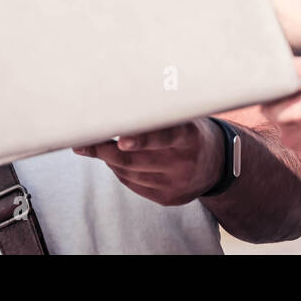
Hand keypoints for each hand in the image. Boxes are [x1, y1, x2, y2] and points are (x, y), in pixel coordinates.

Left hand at [72, 118, 223, 205]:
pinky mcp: (168, 199)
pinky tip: (118, 160)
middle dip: (104, 150)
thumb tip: (117, 101)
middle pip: (135, 160)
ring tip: (99, 145)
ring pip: (129, 173)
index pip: (165, 136)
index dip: (142, 139)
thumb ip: (158, 111)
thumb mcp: (184, 115)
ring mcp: (176, 185)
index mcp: (190, 136)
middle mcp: (184, 163)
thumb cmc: (190, 130)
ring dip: (109, 159)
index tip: (121, 140)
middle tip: (83, 141)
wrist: (217, 163)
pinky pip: (132, 184)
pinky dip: (120, 170)